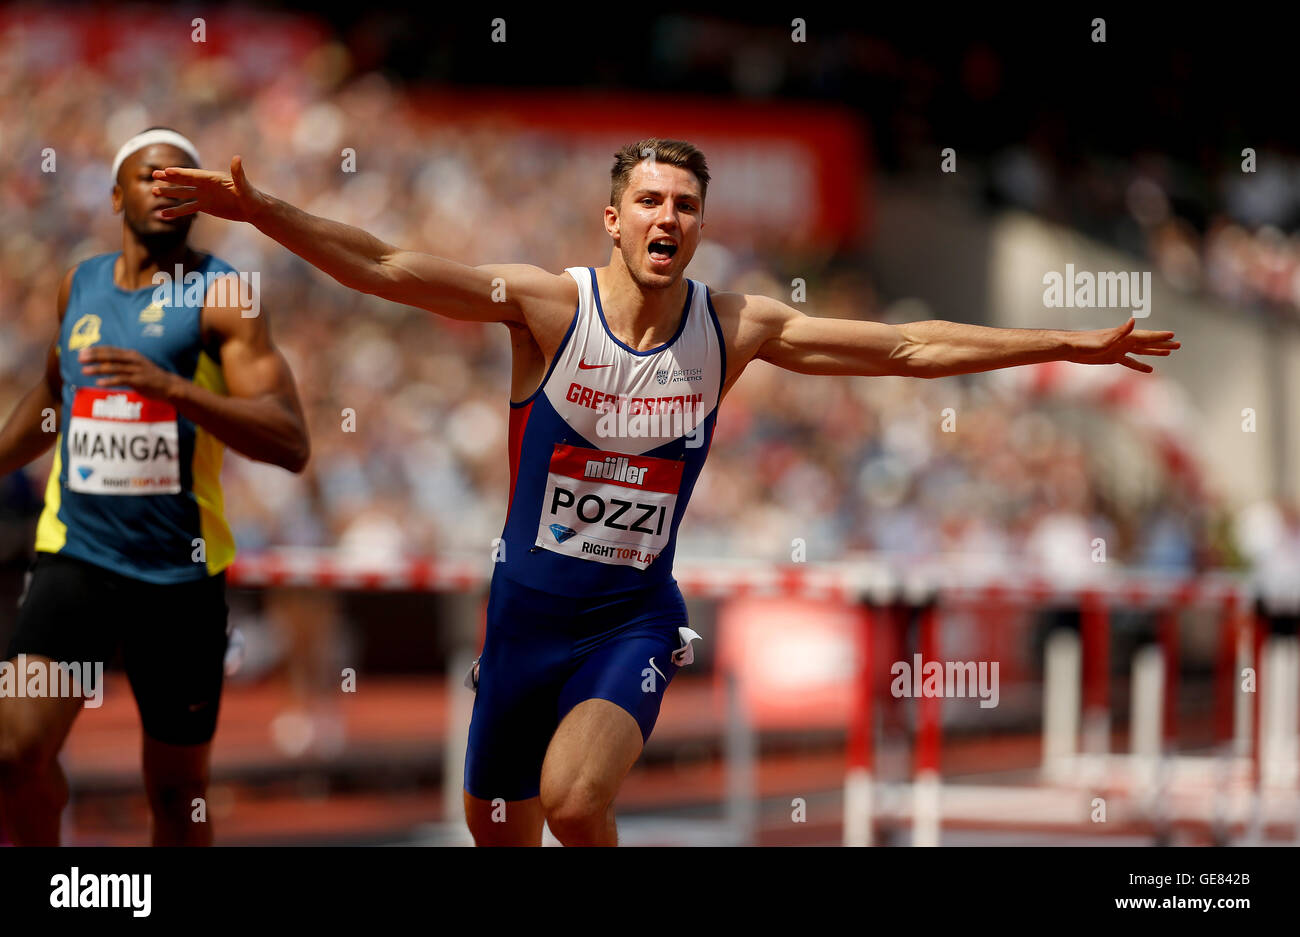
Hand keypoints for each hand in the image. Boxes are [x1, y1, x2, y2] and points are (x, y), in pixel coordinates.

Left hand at [79, 346, 179, 398]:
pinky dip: (110, 381)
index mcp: (131, 355)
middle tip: (80, 358)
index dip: (95, 350)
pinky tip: (99, 382)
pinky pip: (122, 380)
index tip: (81, 352)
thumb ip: (121, 364)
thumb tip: (102, 363)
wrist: (169, 386)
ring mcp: (137, 370)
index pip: (110, 350)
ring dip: (98, 369)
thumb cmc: (149, 376)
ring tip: (84, 371)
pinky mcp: (139, 381)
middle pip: (110, 356)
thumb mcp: (135, 366)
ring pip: (114, 368)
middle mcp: (133, 360)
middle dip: (94, 357)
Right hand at [151, 155, 266, 222]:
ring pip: (183, 194)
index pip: (194, 175)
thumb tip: (237, 158)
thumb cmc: (252, 196)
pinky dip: (175, 211)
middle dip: (169, 178)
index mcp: (213, 178)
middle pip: (184, 181)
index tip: (166, 171)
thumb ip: (238, 173)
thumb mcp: (245, 186)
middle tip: (154, 175)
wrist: (254, 209)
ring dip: (169, 193)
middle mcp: (206, 185)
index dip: (181, 173)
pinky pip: (187, 208)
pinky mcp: (205, 206)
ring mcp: (204, 195)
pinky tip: (163, 214)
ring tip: (154, 192)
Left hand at [1065, 318, 1179, 372]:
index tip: (1173, 335)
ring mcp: (1119, 349)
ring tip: (1169, 353)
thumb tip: (1133, 320)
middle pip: (1148, 343)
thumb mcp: (1105, 339)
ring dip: (1155, 352)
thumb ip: (1120, 332)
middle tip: (1178, 344)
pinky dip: (1140, 365)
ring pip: (1142, 351)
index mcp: (1124, 336)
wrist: (1070, 348)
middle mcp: (1124, 341)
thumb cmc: (1086, 343)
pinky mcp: (1112, 358)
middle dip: (1163, 344)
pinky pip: (1130, 362)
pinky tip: (1149, 369)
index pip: (1146, 336)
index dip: (1160, 336)